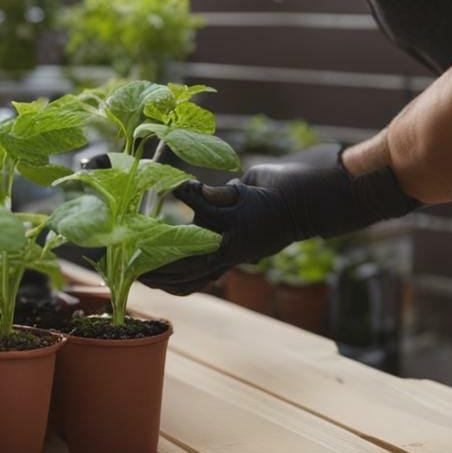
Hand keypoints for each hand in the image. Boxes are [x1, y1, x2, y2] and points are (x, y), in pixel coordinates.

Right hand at [138, 159, 419, 294]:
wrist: (333, 194)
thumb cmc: (297, 193)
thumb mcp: (252, 204)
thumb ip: (224, 206)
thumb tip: (195, 197)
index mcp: (233, 255)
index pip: (190, 280)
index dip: (161, 280)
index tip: (134, 274)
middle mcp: (231, 252)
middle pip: (179, 271)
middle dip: (147, 264)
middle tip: (118, 252)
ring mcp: (235, 234)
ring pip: (181, 238)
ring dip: (156, 217)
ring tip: (142, 194)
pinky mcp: (241, 213)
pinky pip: (197, 202)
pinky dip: (180, 188)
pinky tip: (171, 172)